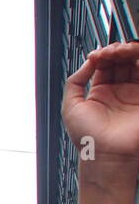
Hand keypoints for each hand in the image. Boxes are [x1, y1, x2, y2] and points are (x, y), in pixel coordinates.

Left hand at [62, 42, 138, 161]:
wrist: (106, 152)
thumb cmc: (87, 137)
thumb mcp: (70, 106)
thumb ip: (75, 81)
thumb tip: (87, 62)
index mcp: (100, 92)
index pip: (105, 65)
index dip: (102, 55)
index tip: (96, 54)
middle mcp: (118, 90)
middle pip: (122, 60)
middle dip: (116, 50)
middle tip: (110, 51)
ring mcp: (133, 92)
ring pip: (135, 62)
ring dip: (128, 52)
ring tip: (119, 51)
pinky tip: (129, 55)